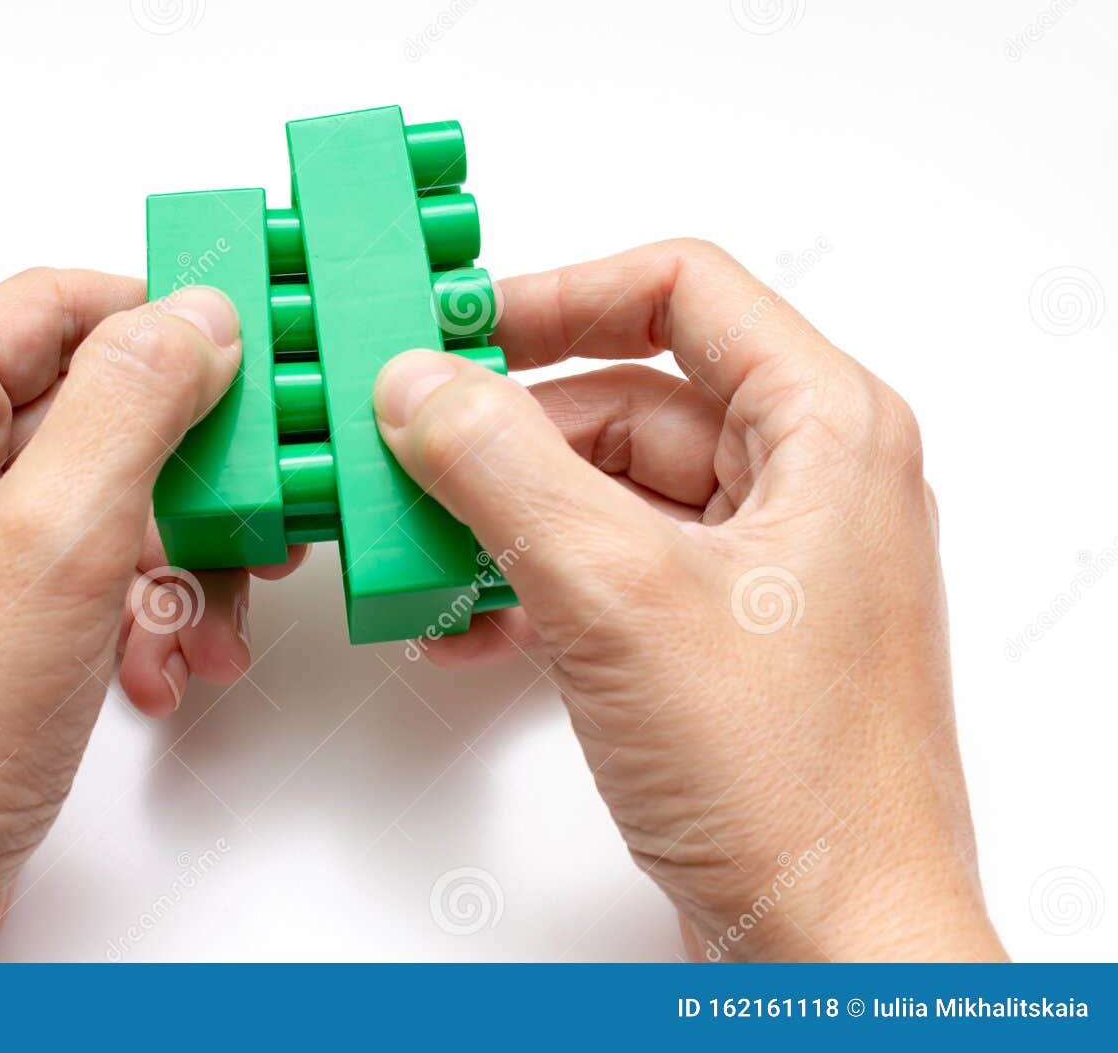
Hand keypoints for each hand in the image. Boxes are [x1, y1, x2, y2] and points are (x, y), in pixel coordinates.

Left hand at [0, 269, 293, 960]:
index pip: (53, 305)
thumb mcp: (56, 542)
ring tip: (202, 630)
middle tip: (252, 518)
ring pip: (90, 498)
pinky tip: (155, 670)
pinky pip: (67, 572)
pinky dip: (127, 613)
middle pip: (84, 408)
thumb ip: (132, 403)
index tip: (248, 366)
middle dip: (183, 478)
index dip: (164, 327)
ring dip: (168, 562)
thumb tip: (191, 314)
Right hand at [373, 239, 1005, 960]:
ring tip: (420, 549)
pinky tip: (465, 621)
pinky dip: (532, 582)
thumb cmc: (794, 784)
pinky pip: (608, 568)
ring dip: (505, 516)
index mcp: (826, 430)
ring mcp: (762, 564)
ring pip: (605, 489)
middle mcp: (805, 483)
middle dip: (506, 431)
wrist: (832, 949)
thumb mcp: (618, 595)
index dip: (559, 295)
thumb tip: (422, 386)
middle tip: (406, 450)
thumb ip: (504, 470)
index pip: (682, 291)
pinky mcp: (719, 636)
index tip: (459, 326)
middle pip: (627, 396)